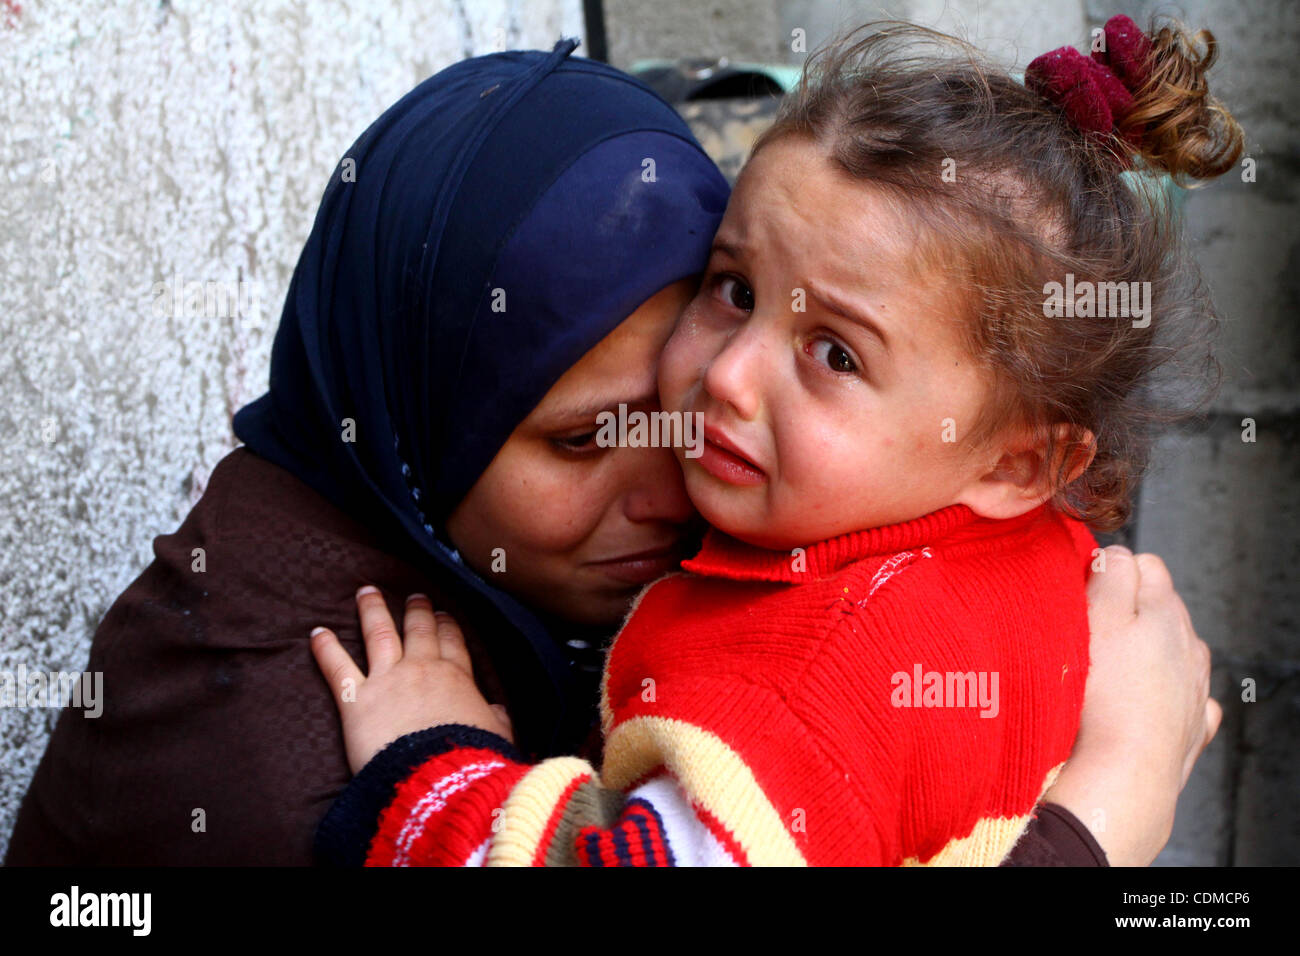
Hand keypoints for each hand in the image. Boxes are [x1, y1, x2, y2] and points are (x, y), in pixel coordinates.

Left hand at [310, 587, 512, 774]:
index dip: (447, 626)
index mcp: (456, 677)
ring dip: (372, 610)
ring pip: (379, 634)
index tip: (443, 614)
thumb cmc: (470, 759)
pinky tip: (315, 632)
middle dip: (416, 610)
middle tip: (413, 596)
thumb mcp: (496, 735)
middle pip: (418, 630)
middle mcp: (422, 669)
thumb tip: (498, 710)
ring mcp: (388, 680)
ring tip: (366, 592)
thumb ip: (496, 719)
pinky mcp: (357, 700)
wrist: (436, 777)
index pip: (452, 642)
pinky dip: (325, 648)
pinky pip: (337, 668)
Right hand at [1044, 546, 1220, 865]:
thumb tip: (1117, 553)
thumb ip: (1111, 575)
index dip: (1107, 573)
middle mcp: (1190, 645)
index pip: (1143, 564)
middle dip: (1126, 611)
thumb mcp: (1098, 617)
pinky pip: (1183, 698)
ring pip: (1171, 651)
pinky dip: (1163, 695)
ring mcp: (1194, 688)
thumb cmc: (1105, 695)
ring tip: (1104, 675)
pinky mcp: (1191, 727)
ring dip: (1144, 653)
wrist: (1125, 773)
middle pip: (1160, 607)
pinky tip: (1137, 706)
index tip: (1079, 595)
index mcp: (1167, 612)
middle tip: (1084, 634)